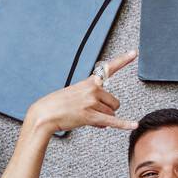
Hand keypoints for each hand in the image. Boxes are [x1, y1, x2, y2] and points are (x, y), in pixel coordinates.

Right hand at [24, 50, 138, 135]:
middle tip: (91, 112)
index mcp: (89, 82)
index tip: (133, 53)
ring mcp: (91, 103)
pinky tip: (134, 125)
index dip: (123, 60)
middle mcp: (92, 90)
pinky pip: (112, 122)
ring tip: (86, 118)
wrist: (44, 114)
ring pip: (110, 115)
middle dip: (106, 110)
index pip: (109, 68)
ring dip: (102, 119)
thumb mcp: (75, 95)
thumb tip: (105, 121)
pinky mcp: (90, 117)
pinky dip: (124, 124)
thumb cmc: (57, 105)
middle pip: (113, 103)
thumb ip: (92, 101)